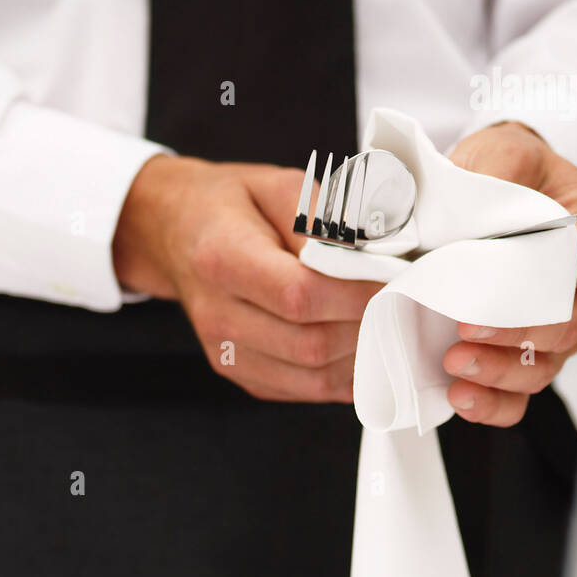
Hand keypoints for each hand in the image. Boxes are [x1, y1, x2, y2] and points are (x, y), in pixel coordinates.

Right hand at [113, 154, 383, 402]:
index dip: (355, 295)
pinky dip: (342, 374)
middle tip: (399, 303)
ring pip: (313, 377)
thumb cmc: (231, 206)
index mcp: (221, 259)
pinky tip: (358, 344)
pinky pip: (305, 390)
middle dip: (365, 326)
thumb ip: (326, 219)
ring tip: (384, 322)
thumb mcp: (278, 186)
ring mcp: (227, 354)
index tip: (394, 280)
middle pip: (311, 344)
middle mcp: (218, 315)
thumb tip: (375, 253)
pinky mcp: (242, 375)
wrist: (177, 234)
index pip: (299, 296)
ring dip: (359, 355)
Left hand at [443, 122, 576, 426]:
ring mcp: (556, 335)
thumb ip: (499, 167)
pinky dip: (490, 404)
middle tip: (467, 326)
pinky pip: (516, 400)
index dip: (560, 275)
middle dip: (517, 333)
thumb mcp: (503, 153)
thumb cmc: (505, 178)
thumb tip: (473, 200)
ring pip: (542, 368)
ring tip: (453, 360)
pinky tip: (460, 395)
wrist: (478, 206)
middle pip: (568, 325)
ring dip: (497, 372)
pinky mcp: (521, 364)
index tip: (511, 284)